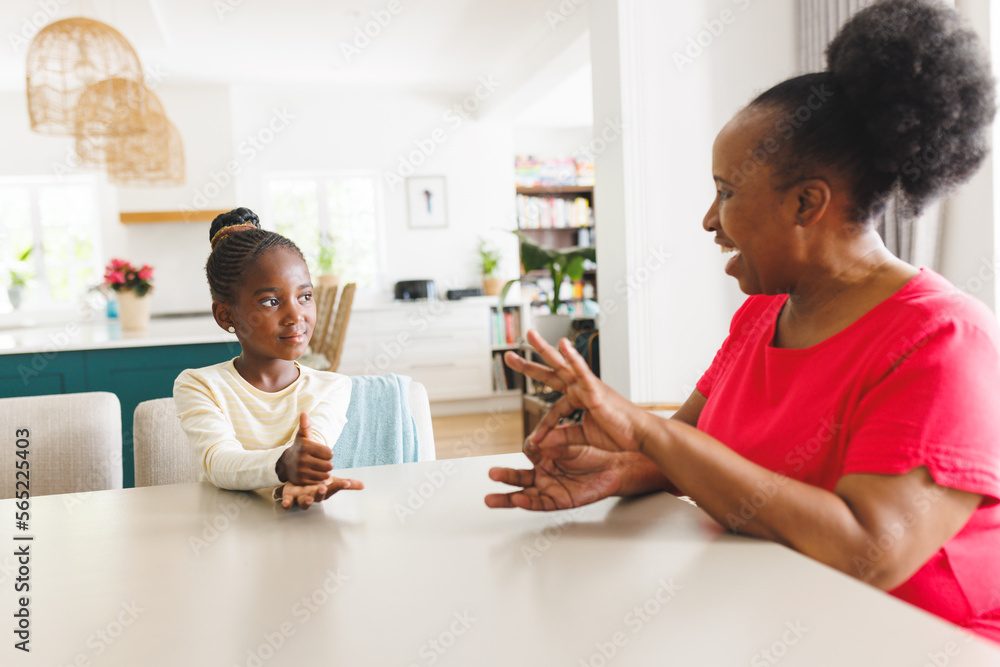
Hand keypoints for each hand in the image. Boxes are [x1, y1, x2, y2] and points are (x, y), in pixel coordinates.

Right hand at [276, 413, 333, 484]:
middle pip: (329, 465)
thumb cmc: (299, 448)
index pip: (329, 453)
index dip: (328, 453)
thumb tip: (304, 413)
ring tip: (318, 467)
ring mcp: (301, 471)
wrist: (285, 463)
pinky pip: (319, 481)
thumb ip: (306, 425)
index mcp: (305, 447)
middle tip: (321, 461)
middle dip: (328, 463)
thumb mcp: (302, 436)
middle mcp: (302, 459)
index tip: (323, 452)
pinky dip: (319, 479)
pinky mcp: (301, 481)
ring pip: (325, 474)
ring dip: (325, 472)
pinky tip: (314, 474)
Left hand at [280, 475, 364, 509]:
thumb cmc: (317, 483)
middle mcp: (313, 496)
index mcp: (324, 491)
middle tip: (322, 488)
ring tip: (307, 498)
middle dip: (320, 494)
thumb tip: (363, 485)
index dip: (339, 486)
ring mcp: (301, 497)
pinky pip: (287, 502)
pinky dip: (286, 503)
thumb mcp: (331, 481)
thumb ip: (345, 483)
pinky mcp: (289, 496)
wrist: (299, 480)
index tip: (345, 482)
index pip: (333, 488)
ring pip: (303, 502)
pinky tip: (286, 503)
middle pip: (318, 498)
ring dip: (306, 502)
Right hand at [484, 444, 624, 510]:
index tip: (533, 443)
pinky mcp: (560, 500)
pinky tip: (518, 499)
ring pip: (524, 494)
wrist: (617, 466)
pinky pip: (541, 503)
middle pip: (519, 477)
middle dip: (504, 477)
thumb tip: (540, 443)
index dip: (530, 447)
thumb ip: (557, 445)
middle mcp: (544, 472)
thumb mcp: (574, 444)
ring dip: (508, 497)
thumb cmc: (596, 452)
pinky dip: (528, 503)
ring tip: (491, 499)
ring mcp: (550, 487)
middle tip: (491, 474)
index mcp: (545, 454)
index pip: (528, 451)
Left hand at [504, 330, 648, 452]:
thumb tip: (540, 445)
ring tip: (530, 335)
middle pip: (550, 372)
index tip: (532, 442)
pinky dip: (573, 358)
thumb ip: (562, 438)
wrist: (639, 436)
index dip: (542, 425)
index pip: (553, 407)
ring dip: (545, 349)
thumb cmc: (618, 434)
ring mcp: (587, 386)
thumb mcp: (582, 439)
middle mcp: (580, 388)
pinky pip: (582, 371)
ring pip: (562, 364)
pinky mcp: (596, 390)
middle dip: (529, 363)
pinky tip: (563, 345)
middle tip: (509, 354)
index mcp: (578, 398)